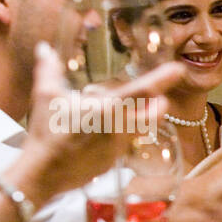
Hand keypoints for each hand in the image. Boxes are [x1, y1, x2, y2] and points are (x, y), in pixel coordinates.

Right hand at [17, 42, 184, 199]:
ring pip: (142, 129)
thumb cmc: (46, 132)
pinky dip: (123, 135)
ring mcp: (120, 147)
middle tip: (158, 97)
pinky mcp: (116, 161)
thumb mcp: (46, 97)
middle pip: (155, 115)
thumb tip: (43, 48)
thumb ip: (48, 70)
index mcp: (108, 108)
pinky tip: (106, 133)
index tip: (178, 69)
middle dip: (160, 105)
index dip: (163, 79)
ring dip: (141, 119)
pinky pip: (127, 144)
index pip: (142, 91)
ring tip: (126, 112)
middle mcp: (120, 128)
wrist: (43, 173)